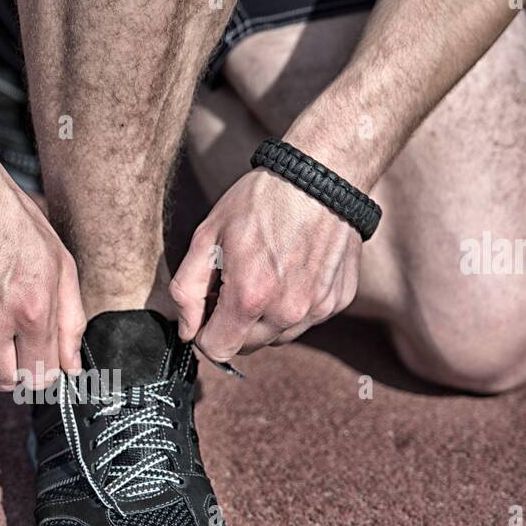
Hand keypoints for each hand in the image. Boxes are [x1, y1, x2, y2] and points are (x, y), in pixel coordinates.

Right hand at [0, 164, 84, 391]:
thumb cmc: (8, 218)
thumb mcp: (59, 263)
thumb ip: (70, 321)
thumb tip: (72, 368)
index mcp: (30, 312)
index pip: (41, 377)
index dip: (45, 370)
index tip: (42, 357)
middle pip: (5, 382)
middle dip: (16, 369)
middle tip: (17, 342)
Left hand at [169, 167, 360, 360]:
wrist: (322, 175)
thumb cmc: (261, 200)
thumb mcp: (207, 236)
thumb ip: (188, 290)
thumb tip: (187, 331)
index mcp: (250, 298)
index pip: (218, 350)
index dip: (205, 331)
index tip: (208, 307)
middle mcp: (288, 312)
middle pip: (246, 347)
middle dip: (233, 323)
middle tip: (235, 282)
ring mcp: (317, 309)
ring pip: (277, 337)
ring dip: (264, 318)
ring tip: (265, 273)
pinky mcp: (338, 301)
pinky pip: (305, 320)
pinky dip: (293, 305)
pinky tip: (292, 270)